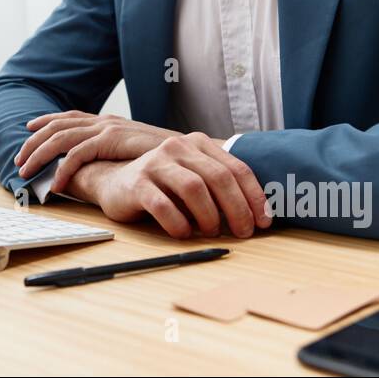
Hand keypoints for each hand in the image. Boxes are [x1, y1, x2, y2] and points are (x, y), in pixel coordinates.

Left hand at [14, 111, 177, 179]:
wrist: (189, 149)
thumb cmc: (164, 155)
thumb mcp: (135, 150)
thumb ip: (117, 153)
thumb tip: (99, 163)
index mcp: (107, 122)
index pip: (69, 116)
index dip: (46, 120)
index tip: (28, 127)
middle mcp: (104, 121)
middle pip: (58, 126)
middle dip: (34, 141)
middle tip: (19, 159)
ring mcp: (106, 128)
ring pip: (61, 138)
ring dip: (40, 155)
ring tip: (26, 172)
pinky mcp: (111, 140)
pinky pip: (77, 154)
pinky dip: (63, 169)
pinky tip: (56, 183)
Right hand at [80, 133, 271, 239]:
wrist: (114, 183)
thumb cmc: (163, 186)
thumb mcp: (194, 177)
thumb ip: (220, 186)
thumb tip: (257, 214)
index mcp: (197, 144)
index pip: (236, 168)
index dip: (254, 197)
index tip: (263, 222)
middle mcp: (178, 147)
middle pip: (219, 177)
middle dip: (237, 209)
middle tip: (243, 232)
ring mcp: (156, 163)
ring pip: (194, 188)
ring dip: (209, 216)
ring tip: (211, 232)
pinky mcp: (137, 184)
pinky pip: (163, 205)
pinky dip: (178, 223)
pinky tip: (183, 233)